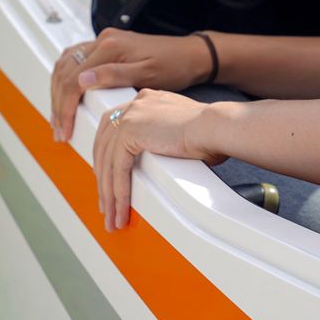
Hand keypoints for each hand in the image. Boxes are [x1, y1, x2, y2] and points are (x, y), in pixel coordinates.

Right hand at [49, 28, 214, 141]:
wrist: (191, 54)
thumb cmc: (174, 65)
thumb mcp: (147, 74)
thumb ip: (114, 75)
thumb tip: (82, 81)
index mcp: (110, 46)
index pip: (73, 80)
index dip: (65, 108)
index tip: (65, 131)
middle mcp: (103, 40)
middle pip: (64, 72)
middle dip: (57, 103)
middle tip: (60, 130)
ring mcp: (103, 41)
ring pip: (65, 64)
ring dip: (57, 91)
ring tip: (60, 118)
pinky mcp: (107, 46)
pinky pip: (75, 60)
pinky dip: (65, 78)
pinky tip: (66, 95)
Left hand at [93, 89, 225, 230]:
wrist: (216, 128)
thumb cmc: (211, 134)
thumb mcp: (179, 131)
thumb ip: (163, 138)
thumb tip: (161, 160)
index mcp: (144, 101)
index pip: (112, 130)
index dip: (107, 158)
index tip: (106, 179)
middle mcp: (134, 105)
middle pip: (104, 147)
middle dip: (103, 180)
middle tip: (107, 205)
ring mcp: (130, 115)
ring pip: (108, 162)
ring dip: (109, 193)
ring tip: (113, 217)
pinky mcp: (131, 131)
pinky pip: (118, 168)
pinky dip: (119, 192)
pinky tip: (122, 210)